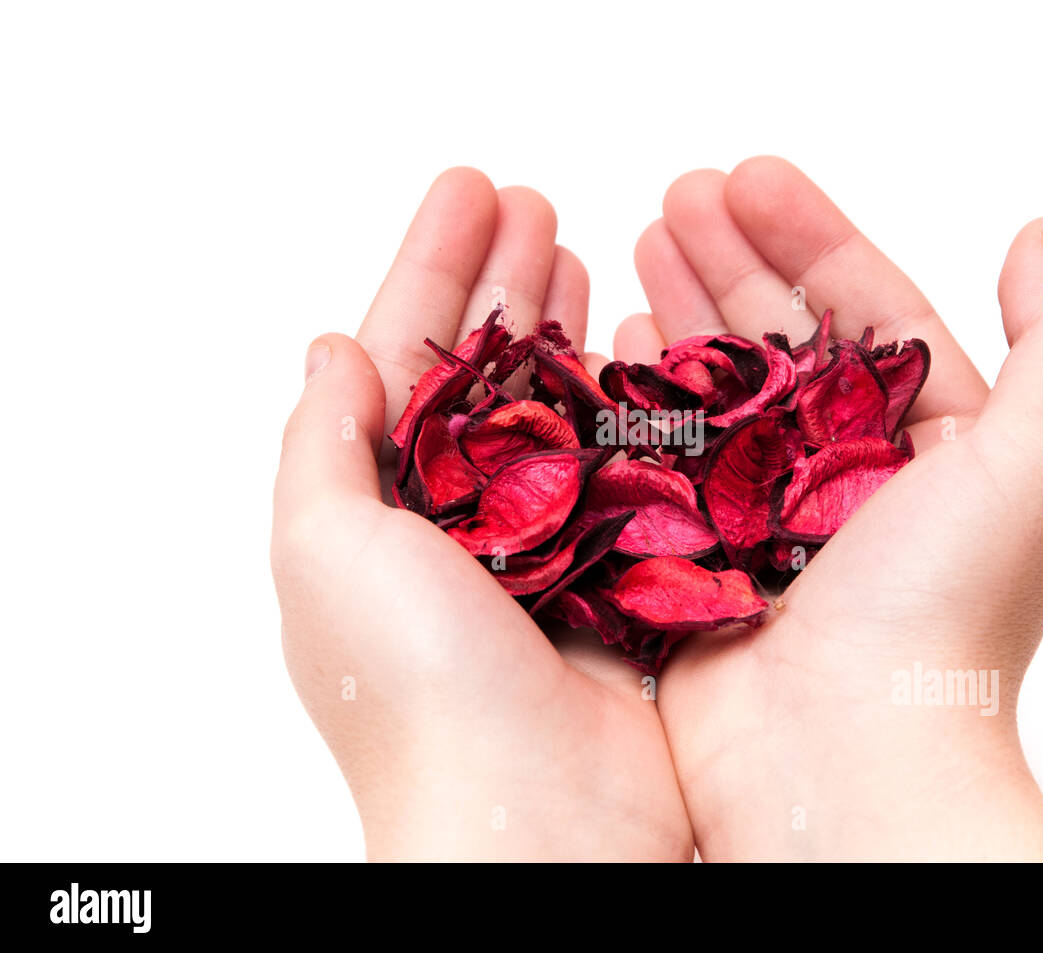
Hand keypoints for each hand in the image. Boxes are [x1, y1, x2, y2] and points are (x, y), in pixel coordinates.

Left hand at [272, 169, 691, 860]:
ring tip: (586, 249)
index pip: (403, 352)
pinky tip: (639, 348)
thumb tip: (328, 348)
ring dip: (565, 326)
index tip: (472, 185)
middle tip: (536, 199)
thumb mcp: (326, 549)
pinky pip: (621, 461)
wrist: (533, 816)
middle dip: (504, 280)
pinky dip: (628, 401)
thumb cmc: (413, 687)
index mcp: (378, 503)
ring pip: (556, 405)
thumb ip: (322, 442)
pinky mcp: (613, 568)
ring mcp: (542, 541)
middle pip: (484, 367)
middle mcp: (458, 517)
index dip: (433, 264)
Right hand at [615, 158, 1042, 859]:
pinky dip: (637, 398)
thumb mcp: (1033, 462)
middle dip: (730, 260)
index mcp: (922, 444)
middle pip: (778, 339)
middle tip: (676, 194)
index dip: (809, 237)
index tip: (748, 176)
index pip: (864, 311)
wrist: (844, 760)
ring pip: (715, 390)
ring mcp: (761, 515)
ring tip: (636, 244)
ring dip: (680, 313)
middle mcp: (839, 475)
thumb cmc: (943, 616)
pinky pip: (660, 456)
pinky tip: (613, 344)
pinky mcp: (696, 554)